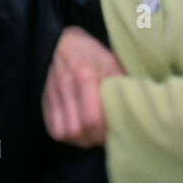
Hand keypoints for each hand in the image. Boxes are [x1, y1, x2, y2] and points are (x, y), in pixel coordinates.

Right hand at [42, 26, 123, 147]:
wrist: (60, 42)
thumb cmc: (91, 53)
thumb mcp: (111, 62)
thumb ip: (121, 84)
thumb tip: (138, 107)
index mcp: (84, 75)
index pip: (92, 119)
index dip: (105, 133)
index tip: (115, 132)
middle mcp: (65, 86)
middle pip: (77, 131)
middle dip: (93, 139)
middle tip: (105, 135)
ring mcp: (51, 95)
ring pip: (63, 134)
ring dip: (80, 140)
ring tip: (92, 134)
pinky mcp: (44, 101)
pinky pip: (53, 129)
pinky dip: (67, 136)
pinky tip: (79, 130)